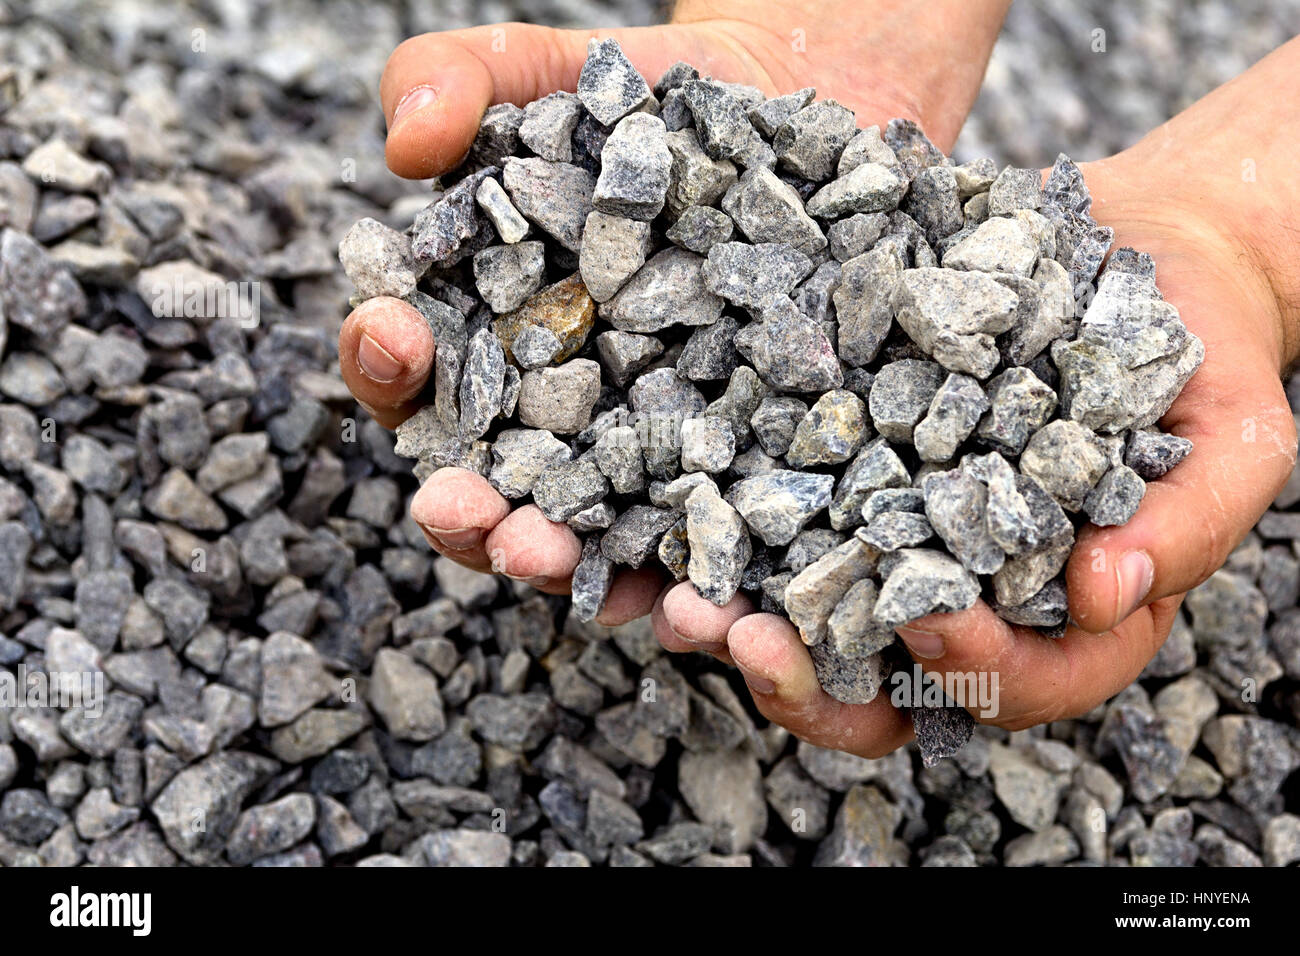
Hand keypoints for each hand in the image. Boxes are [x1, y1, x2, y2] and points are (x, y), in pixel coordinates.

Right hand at [339, 1, 1011, 630]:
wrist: (809, 108)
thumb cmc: (662, 102)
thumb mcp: (554, 70)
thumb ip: (459, 79)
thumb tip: (404, 140)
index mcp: (494, 348)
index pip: (419, 383)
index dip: (391, 369)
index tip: (392, 337)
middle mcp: (569, 427)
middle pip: (504, 500)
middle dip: (485, 521)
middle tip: (488, 523)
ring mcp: (662, 463)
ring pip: (612, 552)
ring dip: (596, 584)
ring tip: (589, 581)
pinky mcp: (755, 480)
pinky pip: (733, 555)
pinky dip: (726, 591)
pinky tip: (731, 607)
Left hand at [667, 38, 1299, 755]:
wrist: (1133, 257)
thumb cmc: (1198, 354)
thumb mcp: (1231, 437)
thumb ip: (1188, 525)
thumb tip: (1104, 594)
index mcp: (1060, 620)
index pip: (1012, 683)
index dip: (969, 665)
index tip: (922, 614)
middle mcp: (964, 598)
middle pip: (883, 690)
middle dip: (810, 683)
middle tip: (743, 641)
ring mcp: (892, 543)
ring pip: (808, 622)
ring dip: (740, 626)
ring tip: (679, 600)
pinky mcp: (839, 477)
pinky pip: (775, 522)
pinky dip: (721, 533)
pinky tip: (671, 508)